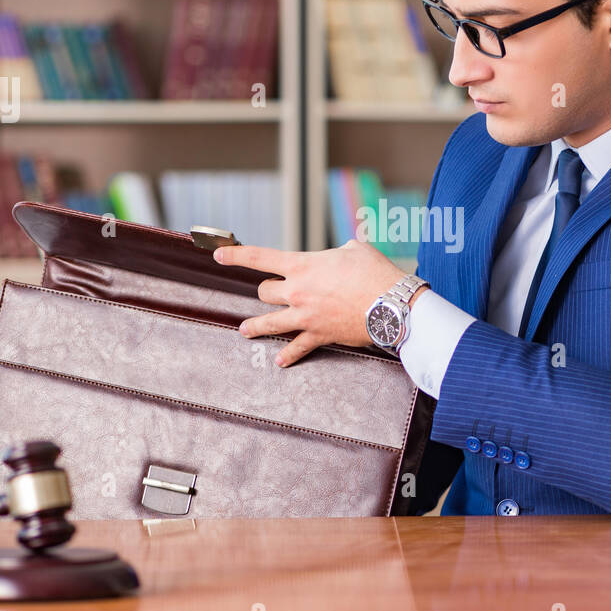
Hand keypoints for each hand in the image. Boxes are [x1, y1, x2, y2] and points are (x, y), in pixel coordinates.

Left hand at [213, 239, 408, 366]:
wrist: (391, 304)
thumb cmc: (375, 272)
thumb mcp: (354, 249)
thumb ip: (338, 251)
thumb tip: (340, 255)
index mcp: (302, 265)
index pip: (259, 257)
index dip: (235, 255)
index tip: (219, 255)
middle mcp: (297, 291)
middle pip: (265, 292)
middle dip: (267, 291)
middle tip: (274, 292)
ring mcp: (305, 316)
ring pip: (269, 322)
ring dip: (256, 326)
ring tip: (244, 330)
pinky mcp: (319, 335)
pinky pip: (297, 348)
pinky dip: (289, 356)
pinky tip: (279, 361)